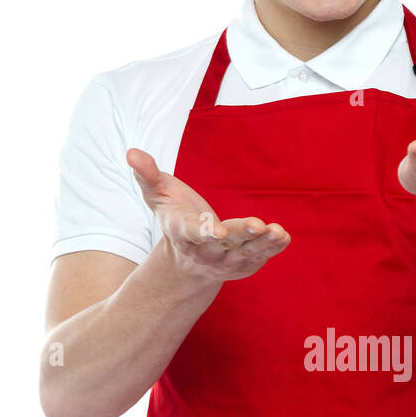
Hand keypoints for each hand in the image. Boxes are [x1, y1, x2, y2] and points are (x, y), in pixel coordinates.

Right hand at [126, 148, 289, 280]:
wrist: (187, 260)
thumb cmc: (174, 217)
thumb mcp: (158, 195)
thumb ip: (147, 175)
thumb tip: (132, 152)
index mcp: (183, 233)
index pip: (194, 232)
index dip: (205, 231)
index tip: (216, 230)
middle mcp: (205, 251)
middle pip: (225, 242)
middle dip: (241, 234)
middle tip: (258, 224)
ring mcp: (226, 260)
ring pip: (246, 251)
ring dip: (263, 242)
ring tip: (277, 231)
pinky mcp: (244, 264)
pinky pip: (260, 256)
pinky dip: (272, 248)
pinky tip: (283, 237)